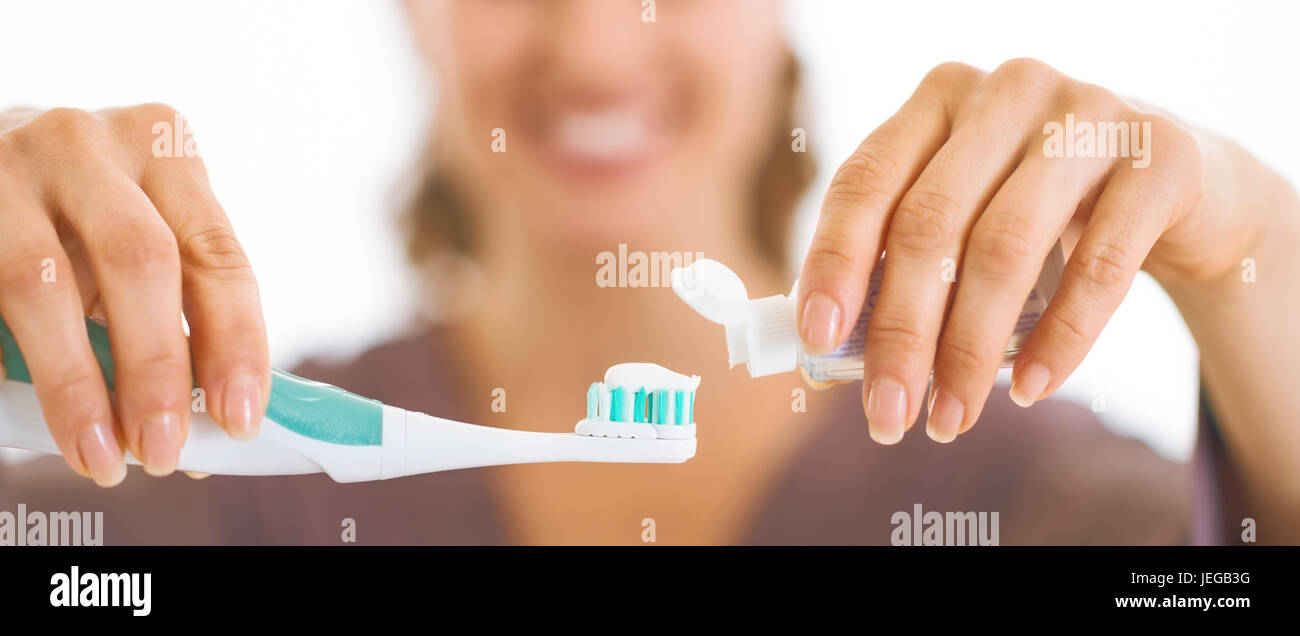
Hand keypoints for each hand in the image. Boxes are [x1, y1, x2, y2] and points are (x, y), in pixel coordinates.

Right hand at [0, 105, 269, 484]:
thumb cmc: (83, 218)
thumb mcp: (145, 240)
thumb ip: (181, 314)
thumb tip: (212, 428)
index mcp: (164, 147)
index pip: (217, 254)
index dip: (236, 343)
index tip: (238, 417)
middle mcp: (89, 144)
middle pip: (140, 260)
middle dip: (156, 368)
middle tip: (162, 451)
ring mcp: (9, 166)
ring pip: (40, 284)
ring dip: (76, 385)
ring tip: (99, 455)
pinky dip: (11, 370)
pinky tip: (26, 417)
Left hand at [797, 58, 1255, 444]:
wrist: (1181, 185)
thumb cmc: (1045, 213)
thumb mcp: (970, 220)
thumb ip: (902, 271)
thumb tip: (823, 365)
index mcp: (939, 100)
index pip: (865, 181)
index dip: (833, 261)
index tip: (816, 338)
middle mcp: (1007, 93)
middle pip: (929, 224)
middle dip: (900, 333)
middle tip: (888, 415)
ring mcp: (1089, 117)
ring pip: (1005, 247)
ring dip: (968, 350)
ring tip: (950, 418)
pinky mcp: (1160, 159)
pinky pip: (1099, 267)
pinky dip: (1059, 340)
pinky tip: (1028, 389)